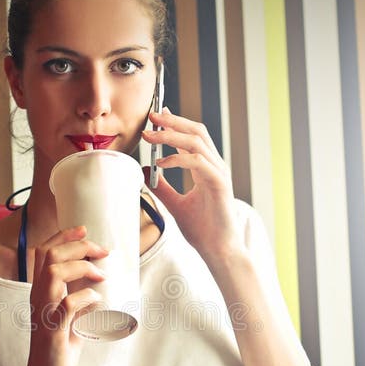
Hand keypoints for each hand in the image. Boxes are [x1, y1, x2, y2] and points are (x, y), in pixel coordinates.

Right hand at [21, 226, 106, 365]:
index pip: (43, 252)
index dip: (63, 236)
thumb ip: (81, 300)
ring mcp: (44, 314)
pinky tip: (97, 299)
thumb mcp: (71, 318)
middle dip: (78, 247)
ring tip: (101, 275)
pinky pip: (67, 306)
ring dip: (81, 268)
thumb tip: (102, 284)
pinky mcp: (53, 332)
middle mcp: (38, 298)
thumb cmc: (59, 350)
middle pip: (49, 256)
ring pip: (53, 274)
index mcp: (40, 292)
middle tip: (102, 251)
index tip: (85, 230)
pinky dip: (85, 297)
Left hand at [142, 107, 242, 265]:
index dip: (175, 124)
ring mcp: (219, 173)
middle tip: (151, 115)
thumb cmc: (203, 230)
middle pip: (196, 132)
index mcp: (206, 169)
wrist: (218, 250)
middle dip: (173, 121)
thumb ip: (162, 187)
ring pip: (196, 142)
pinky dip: (177, 159)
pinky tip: (160, 163)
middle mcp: (215, 166)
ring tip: (149, 135)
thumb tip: (145, 172)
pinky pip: (197, 162)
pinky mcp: (219, 184)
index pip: (191, 138)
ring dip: (170, 135)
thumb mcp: (175, 205)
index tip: (157, 115)